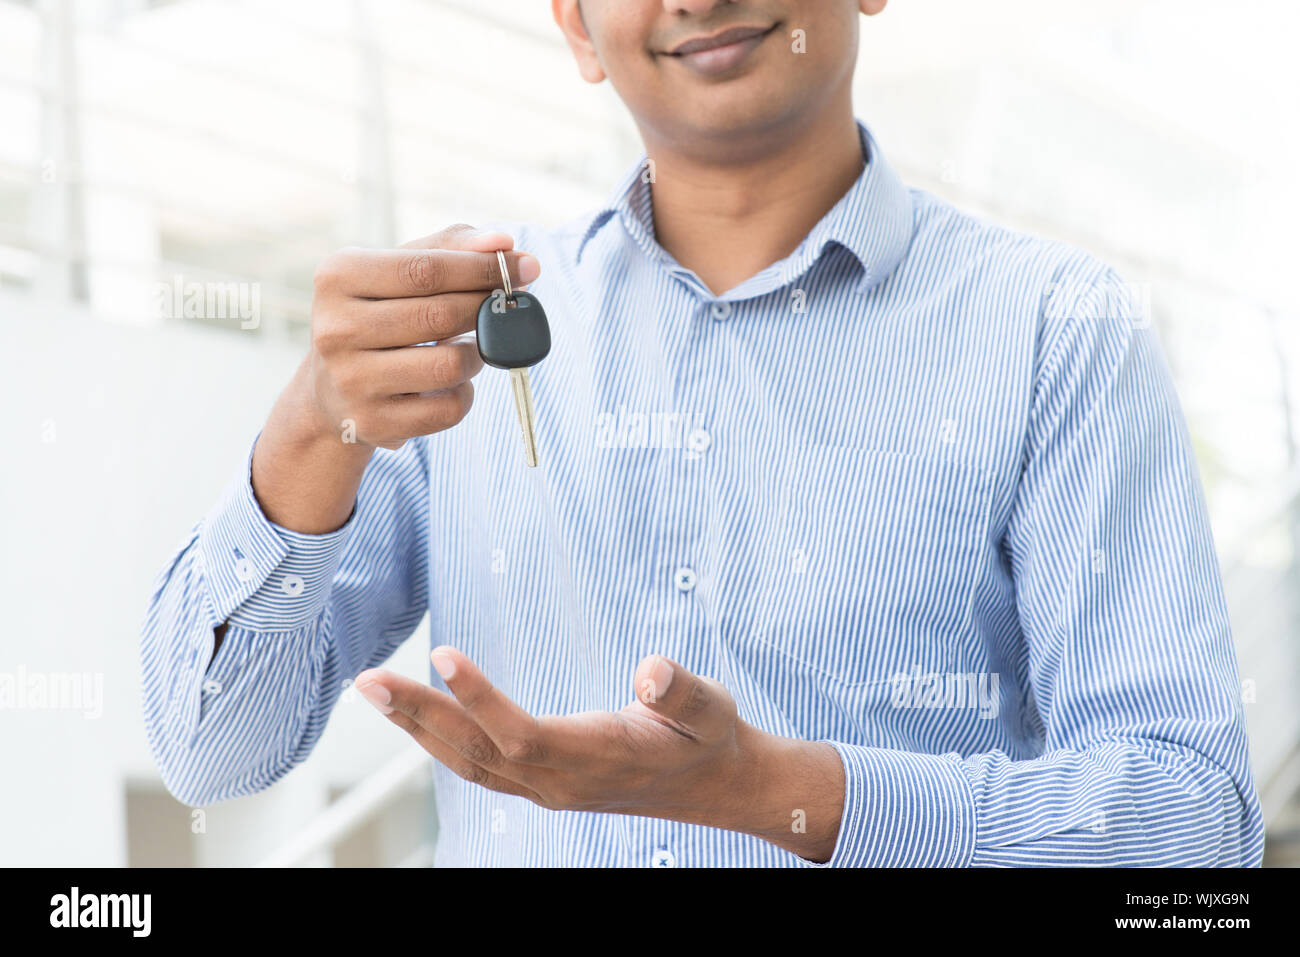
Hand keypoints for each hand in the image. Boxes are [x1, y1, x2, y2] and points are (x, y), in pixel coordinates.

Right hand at [249, 225, 539, 532]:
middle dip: (485, 310)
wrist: (333, 388)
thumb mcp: (399, 269)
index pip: (427, 269)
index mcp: (338, 278)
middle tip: (506, 306)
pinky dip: (465, 393)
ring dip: (477, 355)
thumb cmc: (381, 313)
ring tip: (471, 346)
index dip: (483, 268)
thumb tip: (504, 244)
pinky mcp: (373, 423)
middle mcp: (335, 330)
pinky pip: (449, 409)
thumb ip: (452, 247)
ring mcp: (351, 381)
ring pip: (450, 366)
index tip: (525, 266)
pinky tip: (452, 382)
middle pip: (439, 316)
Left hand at [355, 648, 845, 862]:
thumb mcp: (712, 709)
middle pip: (476, 753)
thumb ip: (683, 692)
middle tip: (369, 680)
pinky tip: (416, 715)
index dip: (481, 700)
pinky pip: (479, 764)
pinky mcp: (542, 781)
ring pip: (468, 762)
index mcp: (597, 758)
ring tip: (375, 689)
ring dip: (418, 727)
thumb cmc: (710, 738)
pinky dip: (441, 738)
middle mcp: (561, 780)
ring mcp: (547, 787)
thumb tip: (652, 670)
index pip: (524, 735)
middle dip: (420, 716)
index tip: (443, 656)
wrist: (715, 787)